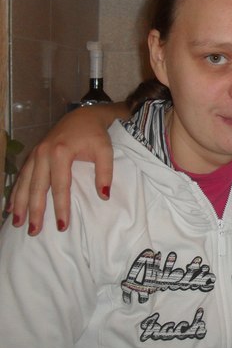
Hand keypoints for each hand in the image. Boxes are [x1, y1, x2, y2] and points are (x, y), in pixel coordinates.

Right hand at [9, 103, 127, 234]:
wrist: (84, 116)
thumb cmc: (96, 134)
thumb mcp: (106, 150)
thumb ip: (105, 172)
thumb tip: (104, 195)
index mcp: (61, 152)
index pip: (60, 186)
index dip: (61, 207)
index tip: (62, 226)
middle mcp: (43, 153)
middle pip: (37, 187)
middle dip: (35, 211)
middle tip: (34, 232)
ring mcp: (35, 153)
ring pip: (24, 182)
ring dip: (20, 204)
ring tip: (17, 223)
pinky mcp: (33, 154)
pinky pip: (21, 176)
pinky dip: (15, 192)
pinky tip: (11, 207)